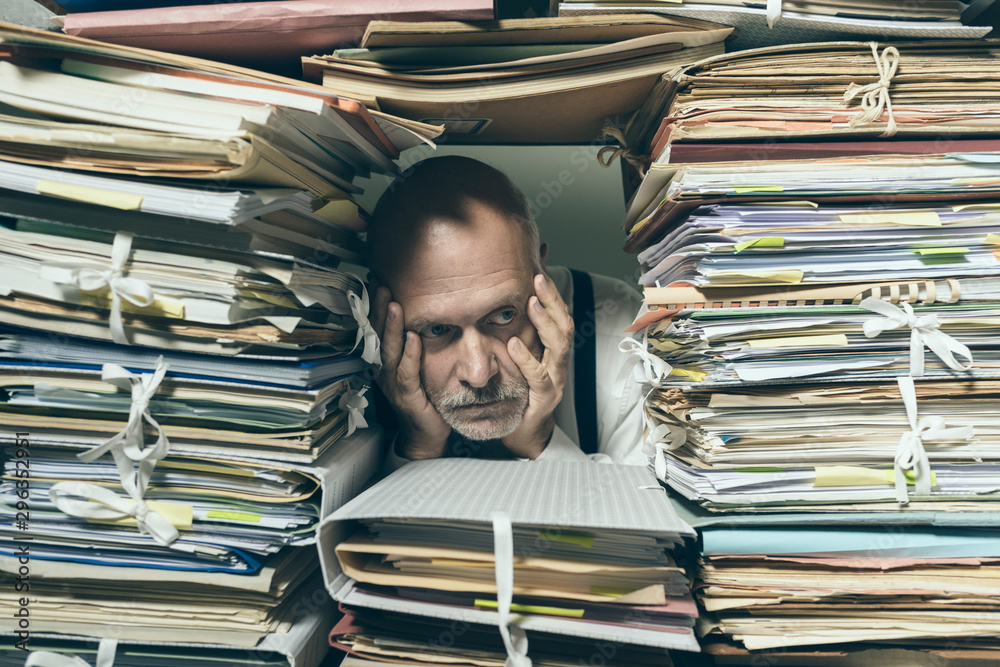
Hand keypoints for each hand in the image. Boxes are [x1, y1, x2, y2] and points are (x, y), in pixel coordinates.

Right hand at [371, 286, 451, 459]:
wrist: (428, 435)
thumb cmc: (426, 399)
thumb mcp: (420, 366)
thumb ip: (418, 345)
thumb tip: (425, 316)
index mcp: (388, 362)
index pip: (379, 329)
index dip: (378, 307)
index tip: (377, 281)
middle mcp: (386, 371)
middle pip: (379, 336)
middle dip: (381, 309)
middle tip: (381, 285)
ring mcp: (394, 385)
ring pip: (389, 352)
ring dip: (392, 327)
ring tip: (395, 305)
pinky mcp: (407, 398)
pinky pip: (406, 374)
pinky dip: (409, 355)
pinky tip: (412, 338)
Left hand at [501, 274, 572, 458]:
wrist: (523, 432)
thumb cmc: (520, 391)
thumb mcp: (519, 356)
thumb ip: (519, 329)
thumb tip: (513, 300)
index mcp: (554, 351)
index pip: (560, 315)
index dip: (552, 293)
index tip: (539, 268)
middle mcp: (559, 363)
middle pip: (565, 325)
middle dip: (553, 300)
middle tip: (538, 278)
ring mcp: (555, 381)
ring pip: (560, 348)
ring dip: (545, 323)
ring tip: (531, 303)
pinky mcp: (544, 400)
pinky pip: (539, 378)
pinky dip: (527, 359)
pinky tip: (514, 344)